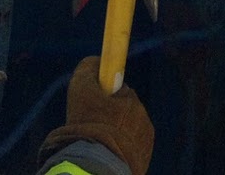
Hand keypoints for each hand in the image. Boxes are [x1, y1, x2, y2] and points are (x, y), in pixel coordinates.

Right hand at [41, 56, 154, 174]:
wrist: (97, 163)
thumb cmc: (87, 123)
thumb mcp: (79, 88)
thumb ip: (88, 68)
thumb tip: (96, 60)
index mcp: (129, 97)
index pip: (120, 90)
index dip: (105, 96)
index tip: (95, 102)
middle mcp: (141, 114)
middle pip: (124, 109)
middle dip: (110, 114)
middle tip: (92, 124)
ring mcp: (145, 136)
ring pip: (128, 128)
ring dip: (116, 131)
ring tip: (99, 141)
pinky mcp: (144, 155)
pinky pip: (132, 145)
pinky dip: (121, 146)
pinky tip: (108, 150)